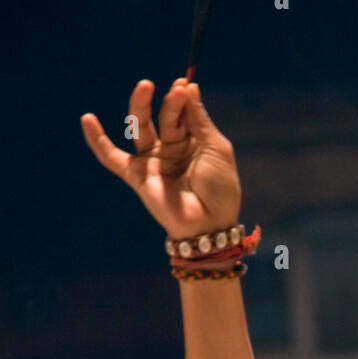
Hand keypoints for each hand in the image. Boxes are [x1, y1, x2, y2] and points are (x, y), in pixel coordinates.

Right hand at [80, 78, 241, 239]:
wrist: (210, 224)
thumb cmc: (220, 189)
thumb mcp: (215, 147)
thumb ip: (199, 118)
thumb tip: (188, 86)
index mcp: (193, 141)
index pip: (183, 111)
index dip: (183, 96)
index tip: (184, 85)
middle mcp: (171, 148)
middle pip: (165, 116)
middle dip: (171, 103)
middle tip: (178, 90)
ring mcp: (153, 161)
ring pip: (141, 127)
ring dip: (141, 105)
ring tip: (146, 86)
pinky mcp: (137, 176)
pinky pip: (112, 158)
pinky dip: (98, 141)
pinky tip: (87, 120)